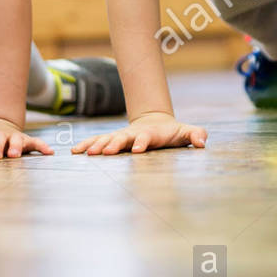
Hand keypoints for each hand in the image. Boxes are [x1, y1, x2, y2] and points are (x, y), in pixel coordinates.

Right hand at [71, 111, 206, 154]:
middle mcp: (133, 134)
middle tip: (105, 152)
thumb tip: (203, 142)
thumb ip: (196, 134)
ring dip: (96, 145)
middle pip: (122, 138)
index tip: (137, 149)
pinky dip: (86, 145)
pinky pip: (97, 142)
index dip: (142, 142)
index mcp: (150, 134)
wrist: (156, 123)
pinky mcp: (111, 140)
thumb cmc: (172, 132)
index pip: (145, 138)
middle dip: (114, 144)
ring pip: (106, 139)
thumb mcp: (187, 132)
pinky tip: (74, 151)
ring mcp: (121, 136)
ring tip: (85, 153)